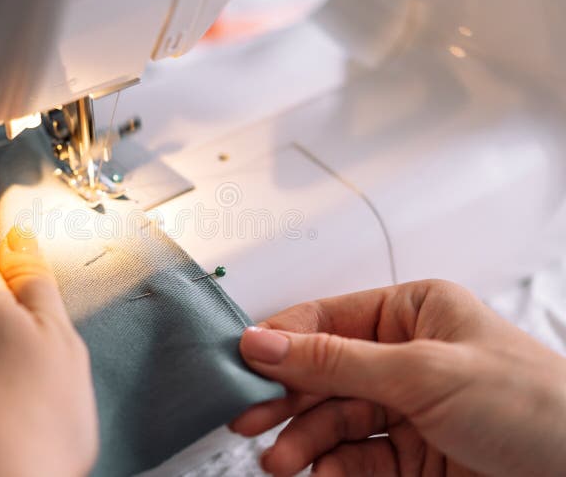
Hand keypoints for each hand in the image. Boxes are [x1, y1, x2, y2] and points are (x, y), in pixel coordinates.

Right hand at [229, 280, 565, 475]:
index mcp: (413, 314)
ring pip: (333, 420)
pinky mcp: (412, 459)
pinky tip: (321, 474)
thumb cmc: (539, 407)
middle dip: (286, 399)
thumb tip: (264, 342)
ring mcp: (408, 411)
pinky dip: (332, 468)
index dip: (280, 340)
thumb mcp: (424, 372)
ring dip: (303, 441)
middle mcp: (406, 358)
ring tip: (282, 460)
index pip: (327, 319)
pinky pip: (355, 459)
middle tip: (250, 419)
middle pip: (322, 374)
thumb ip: (335, 361)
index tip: (240, 362)